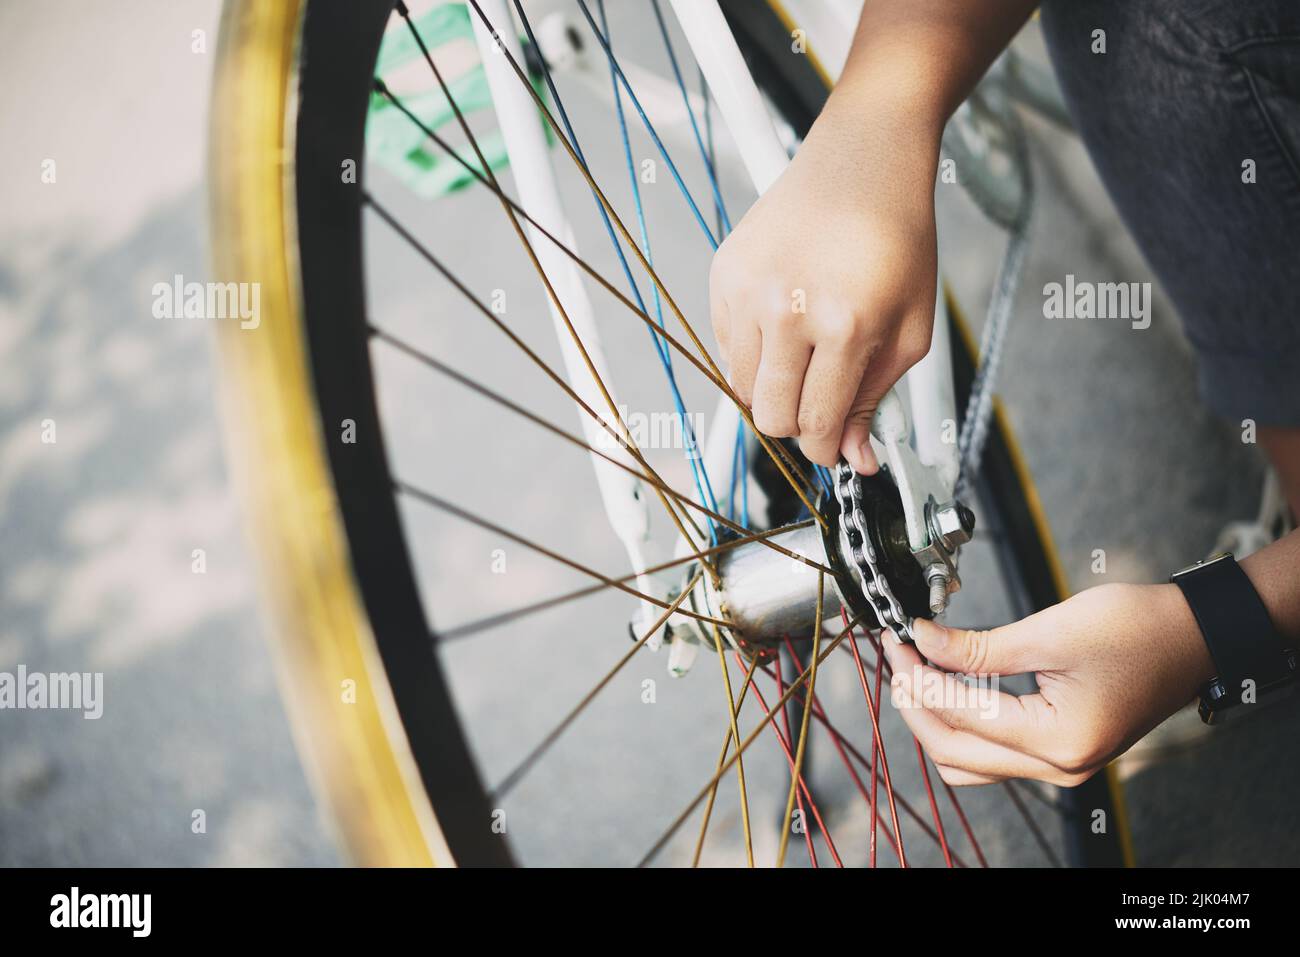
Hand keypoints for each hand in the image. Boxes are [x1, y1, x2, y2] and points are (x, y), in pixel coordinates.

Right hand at [708, 91, 940, 472]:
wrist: (864, 158)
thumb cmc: (897, 237)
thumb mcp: (910, 326)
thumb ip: (878, 397)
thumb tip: (855, 458)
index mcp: (845, 325)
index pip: (815, 424)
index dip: (826, 449)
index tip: (834, 446)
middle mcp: (788, 309)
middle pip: (770, 417)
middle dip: (798, 425)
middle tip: (820, 403)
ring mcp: (747, 291)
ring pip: (741, 388)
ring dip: (773, 389)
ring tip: (805, 359)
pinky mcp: (723, 274)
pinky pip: (725, 348)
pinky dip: (752, 353)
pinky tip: (784, 323)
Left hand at [881, 582, 1215, 785]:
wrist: (1194, 637)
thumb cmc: (1138, 629)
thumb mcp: (1049, 630)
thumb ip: (978, 646)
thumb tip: (923, 640)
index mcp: (1058, 740)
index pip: (960, 715)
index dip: (917, 676)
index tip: (897, 641)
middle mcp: (1060, 767)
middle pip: (955, 752)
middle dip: (916, 703)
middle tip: (898, 655)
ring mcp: (1062, 766)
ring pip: (971, 762)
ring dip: (935, 720)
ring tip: (917, 672)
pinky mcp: (1063, 752)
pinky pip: (995, 754)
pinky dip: (964, 724)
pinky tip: (950, 685)